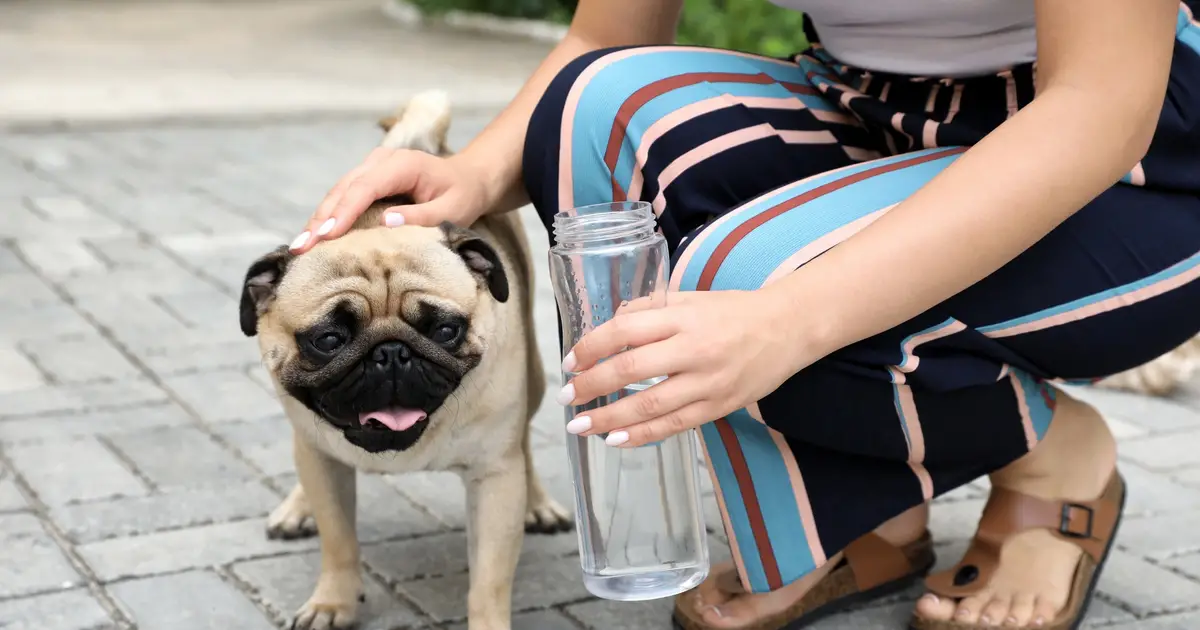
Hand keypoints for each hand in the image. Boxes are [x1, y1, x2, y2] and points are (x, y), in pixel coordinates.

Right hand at [290, 150, 490, 252]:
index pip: (366, 187)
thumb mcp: (453, 210)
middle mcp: (382, 161)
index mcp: (403, 164)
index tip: (326, 235)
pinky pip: (344, 197)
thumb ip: (422, 217)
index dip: (344, 212)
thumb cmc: (463, 195)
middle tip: (301, 248)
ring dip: (318, 220)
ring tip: (300, 247)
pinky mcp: (368, 179)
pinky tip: (314, 238)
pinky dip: (328, 217)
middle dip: (321, 219)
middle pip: (344, 189)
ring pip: (338, 193)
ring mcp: (372, 167)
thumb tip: (385, 223)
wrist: (469, 178)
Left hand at [557, 288, 815, 446]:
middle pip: (631, 370)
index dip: (591, 347)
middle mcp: (694, 349)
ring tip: (580, 426)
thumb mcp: (690, 298)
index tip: (569, 361)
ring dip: (608, 419)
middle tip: (566, 397)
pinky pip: (673, 425)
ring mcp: (707, 382)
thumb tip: (609, 325)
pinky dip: (641, 435)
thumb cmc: (734, 310)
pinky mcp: (718, 407)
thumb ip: (649, 309)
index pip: (624, 331)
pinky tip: (614, 439)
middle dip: (591, 386)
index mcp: (683, 317)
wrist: (788, 328)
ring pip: (649, 405)